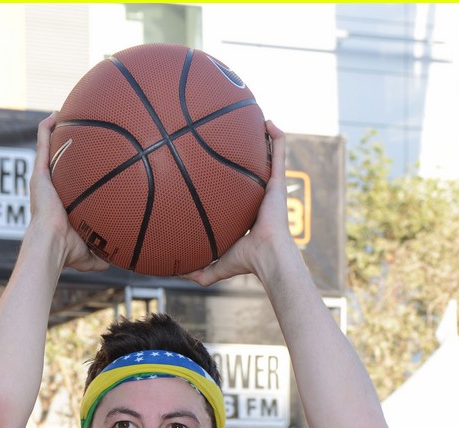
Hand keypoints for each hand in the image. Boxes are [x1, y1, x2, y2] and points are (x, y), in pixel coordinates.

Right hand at [28, 114, 111, 273]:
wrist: (52, 243)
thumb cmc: (68, 251)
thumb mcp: (90, 254)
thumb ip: (103, 257)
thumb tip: (120, 261)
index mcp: (62, 205)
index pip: (70, 184)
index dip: (77, 174)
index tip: (90, 164)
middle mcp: (52, 190)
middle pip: (59, 163)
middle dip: (66, 149)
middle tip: (79, 135)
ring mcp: (44, 180)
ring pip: (48, 150)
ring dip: (54, 133)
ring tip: (64, 116)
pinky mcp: (38, 174)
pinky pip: (42, 145)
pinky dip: (45, 129)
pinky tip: (54, 115)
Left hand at [182, 121, 292, 286]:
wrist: (266, 255)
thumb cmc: (246, 260)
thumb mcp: (218, 264)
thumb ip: (201, 271)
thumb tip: (177, 275)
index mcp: (247, 212)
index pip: (239, 193)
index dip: (232, 181)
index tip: (218, 168)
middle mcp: (259, 197)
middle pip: (253, 170)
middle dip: (247, 154)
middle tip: (233, 138)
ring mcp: (270, 188)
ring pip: (269, 157)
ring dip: (264, 139)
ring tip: (255, 121)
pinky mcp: (279, 182)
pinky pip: (280, 153)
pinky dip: (277, 137)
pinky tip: (268, 122)